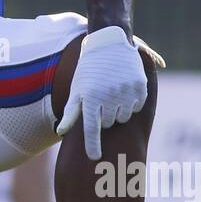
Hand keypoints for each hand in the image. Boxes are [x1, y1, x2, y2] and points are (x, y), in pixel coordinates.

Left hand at [55, 26, 150, 160]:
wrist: (108, 43)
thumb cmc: (89, 70)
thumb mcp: (77, 89)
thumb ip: (71, 112)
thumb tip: (60, 132)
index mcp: (90, 98)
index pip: (92, 130)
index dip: (93, 146)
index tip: (94, 158)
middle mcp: (108, 96)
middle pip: (109, 124)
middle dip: (105, 118)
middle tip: (102, 104)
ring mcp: (126, 91)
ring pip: (124, 117)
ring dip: (118, 111)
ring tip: (112, 96)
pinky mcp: (140, 86)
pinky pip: (137, 106)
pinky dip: (131, 103)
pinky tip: (124, 91)